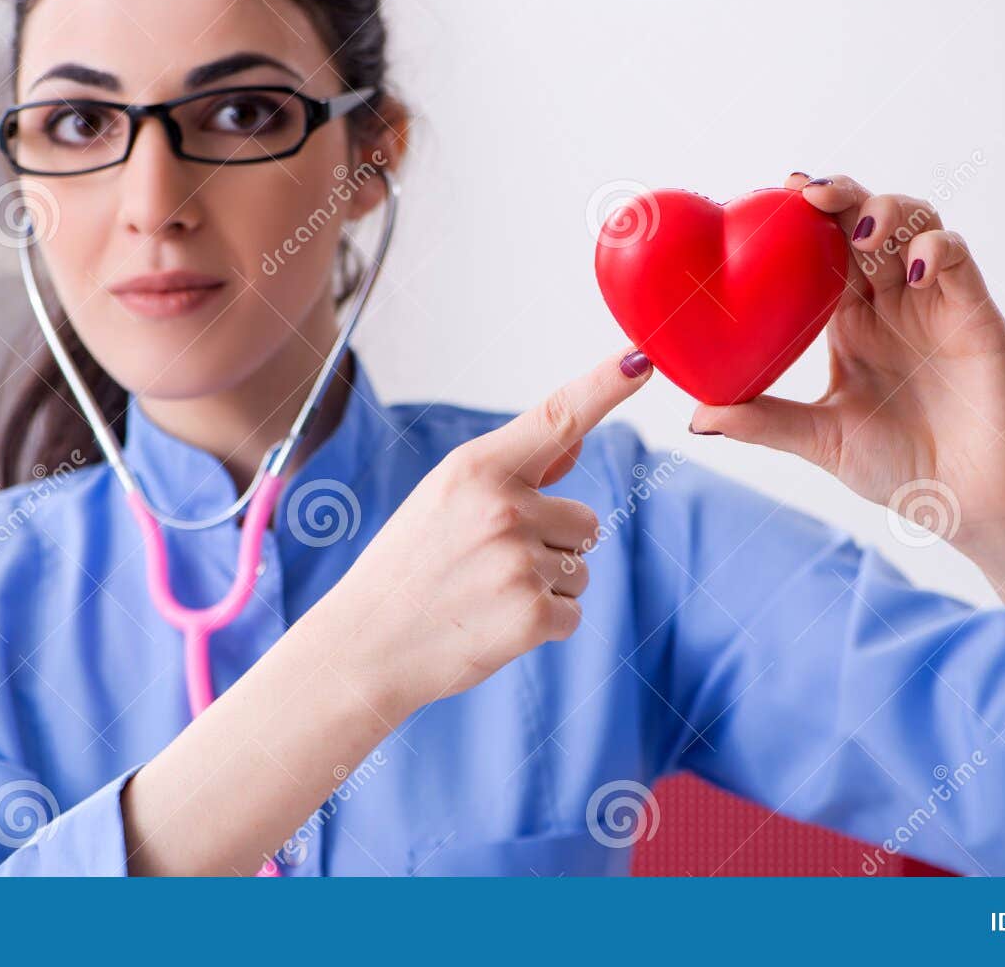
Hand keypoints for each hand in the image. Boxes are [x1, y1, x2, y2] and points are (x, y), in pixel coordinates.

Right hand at [324, 349, 653, 717]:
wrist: (364, 644)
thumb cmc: (409, 566)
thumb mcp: (447, 498)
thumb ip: (516, 470)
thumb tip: (580, 436)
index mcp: (476, 468)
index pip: (557, 417)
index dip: (605, 386)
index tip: (640, 360)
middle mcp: (502, 508)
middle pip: (585, 520)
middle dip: (553, 545)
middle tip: (489, 564)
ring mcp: (518, 563)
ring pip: (581, 569)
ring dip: (548, 586)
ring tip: (485, 594)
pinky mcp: (531, 616)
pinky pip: (573, 613)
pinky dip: (544, 625)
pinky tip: (495, 624)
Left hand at [690, 172, 1004, 561]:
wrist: (967, 504)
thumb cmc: (899, 469)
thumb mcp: (821, 439)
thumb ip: (765, 422)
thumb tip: (696, 417)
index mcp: (850, 322)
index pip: (825, 250)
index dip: (804, 218)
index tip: (776, 195)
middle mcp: (891, 303)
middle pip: (868, 223)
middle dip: (842, 197)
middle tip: (808, 194)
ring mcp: (935, 304)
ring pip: (917, 225)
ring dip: (888, 211)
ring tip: (860, 229)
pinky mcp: (977, 315)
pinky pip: (960, 261)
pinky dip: (938, 249)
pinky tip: (914, 266)